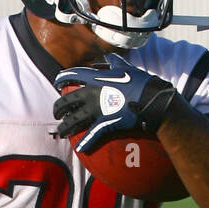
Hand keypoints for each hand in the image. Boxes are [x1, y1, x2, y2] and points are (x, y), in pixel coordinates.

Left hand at [52, 53, 176, 154]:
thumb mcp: (125, 66)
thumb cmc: (140, 81)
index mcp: (96, 78)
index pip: (73, 75)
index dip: (62, 79)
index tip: (57, 83)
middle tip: (57, 114)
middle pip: (67, 100)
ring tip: (60, 132)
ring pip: (74, 120)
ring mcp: (97, 109)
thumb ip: (113, 63)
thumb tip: (108, 58)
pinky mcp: (106, 123)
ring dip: (65, 127)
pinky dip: (86, 142)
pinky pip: (92, 134)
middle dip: (59, 108)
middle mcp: (92, 93)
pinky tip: (80, 149)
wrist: (151, 97)